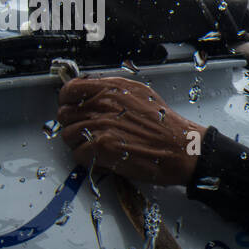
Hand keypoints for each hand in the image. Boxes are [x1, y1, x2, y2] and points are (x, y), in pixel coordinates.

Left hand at [57, 77, 206, 185]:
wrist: (183, 149)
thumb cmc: (167, 126)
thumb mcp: (142, 95)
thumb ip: (113, 91)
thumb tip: (93, 94)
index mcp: (112, 88)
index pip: (70, 90)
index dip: (68, 102)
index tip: (72, 109)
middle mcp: (104, 103)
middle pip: (65, 115)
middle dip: (74, 125)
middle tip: (88, 133)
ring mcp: (102, 125)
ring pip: (69, 136)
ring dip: (81, 144)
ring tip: (98, 148)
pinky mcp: (102, 147)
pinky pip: (78, 154)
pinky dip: (89, 160)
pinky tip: (104, 158)